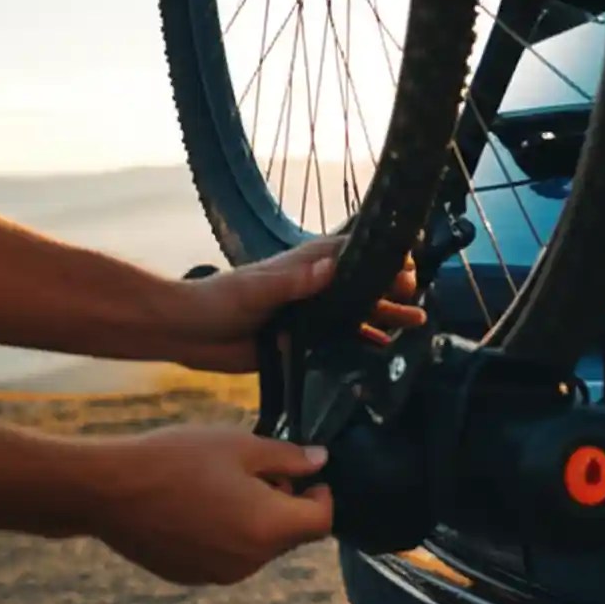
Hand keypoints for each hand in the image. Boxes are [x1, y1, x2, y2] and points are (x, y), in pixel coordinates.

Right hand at [86, 425, 333, 585]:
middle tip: (254, 470)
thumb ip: (288, 457)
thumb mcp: (240, 445)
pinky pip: (228, 556)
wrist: (109, 490)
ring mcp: (220, 573)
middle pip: (291, 536)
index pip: (321, 521)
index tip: (305, 474)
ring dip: (256, 519)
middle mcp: (250, 561)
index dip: (321, 495)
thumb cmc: (177, 459)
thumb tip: (320, 462)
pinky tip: (197, 504)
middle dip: (285, 504)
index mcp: (269, 528)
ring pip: (259, 546)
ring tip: (220, 484)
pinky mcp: (193, 576)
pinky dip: (227, 533)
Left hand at [171, 236, 425, 371]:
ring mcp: (309, 316)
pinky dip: (363, 344)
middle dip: (391, 288)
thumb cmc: (217, 300)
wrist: (187, 333)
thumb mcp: (256, 288)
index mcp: (303, 267)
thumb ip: (294, 282)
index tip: (409, 258)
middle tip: (417, 296)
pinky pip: (340, 343)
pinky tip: (384, 350)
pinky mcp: (302, 343)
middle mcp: (312, 289)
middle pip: (361, 284)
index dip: (380, 254)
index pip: (350, 253)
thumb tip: (331, 267)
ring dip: (385, 316)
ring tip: (416, 322)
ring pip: (356, 314)